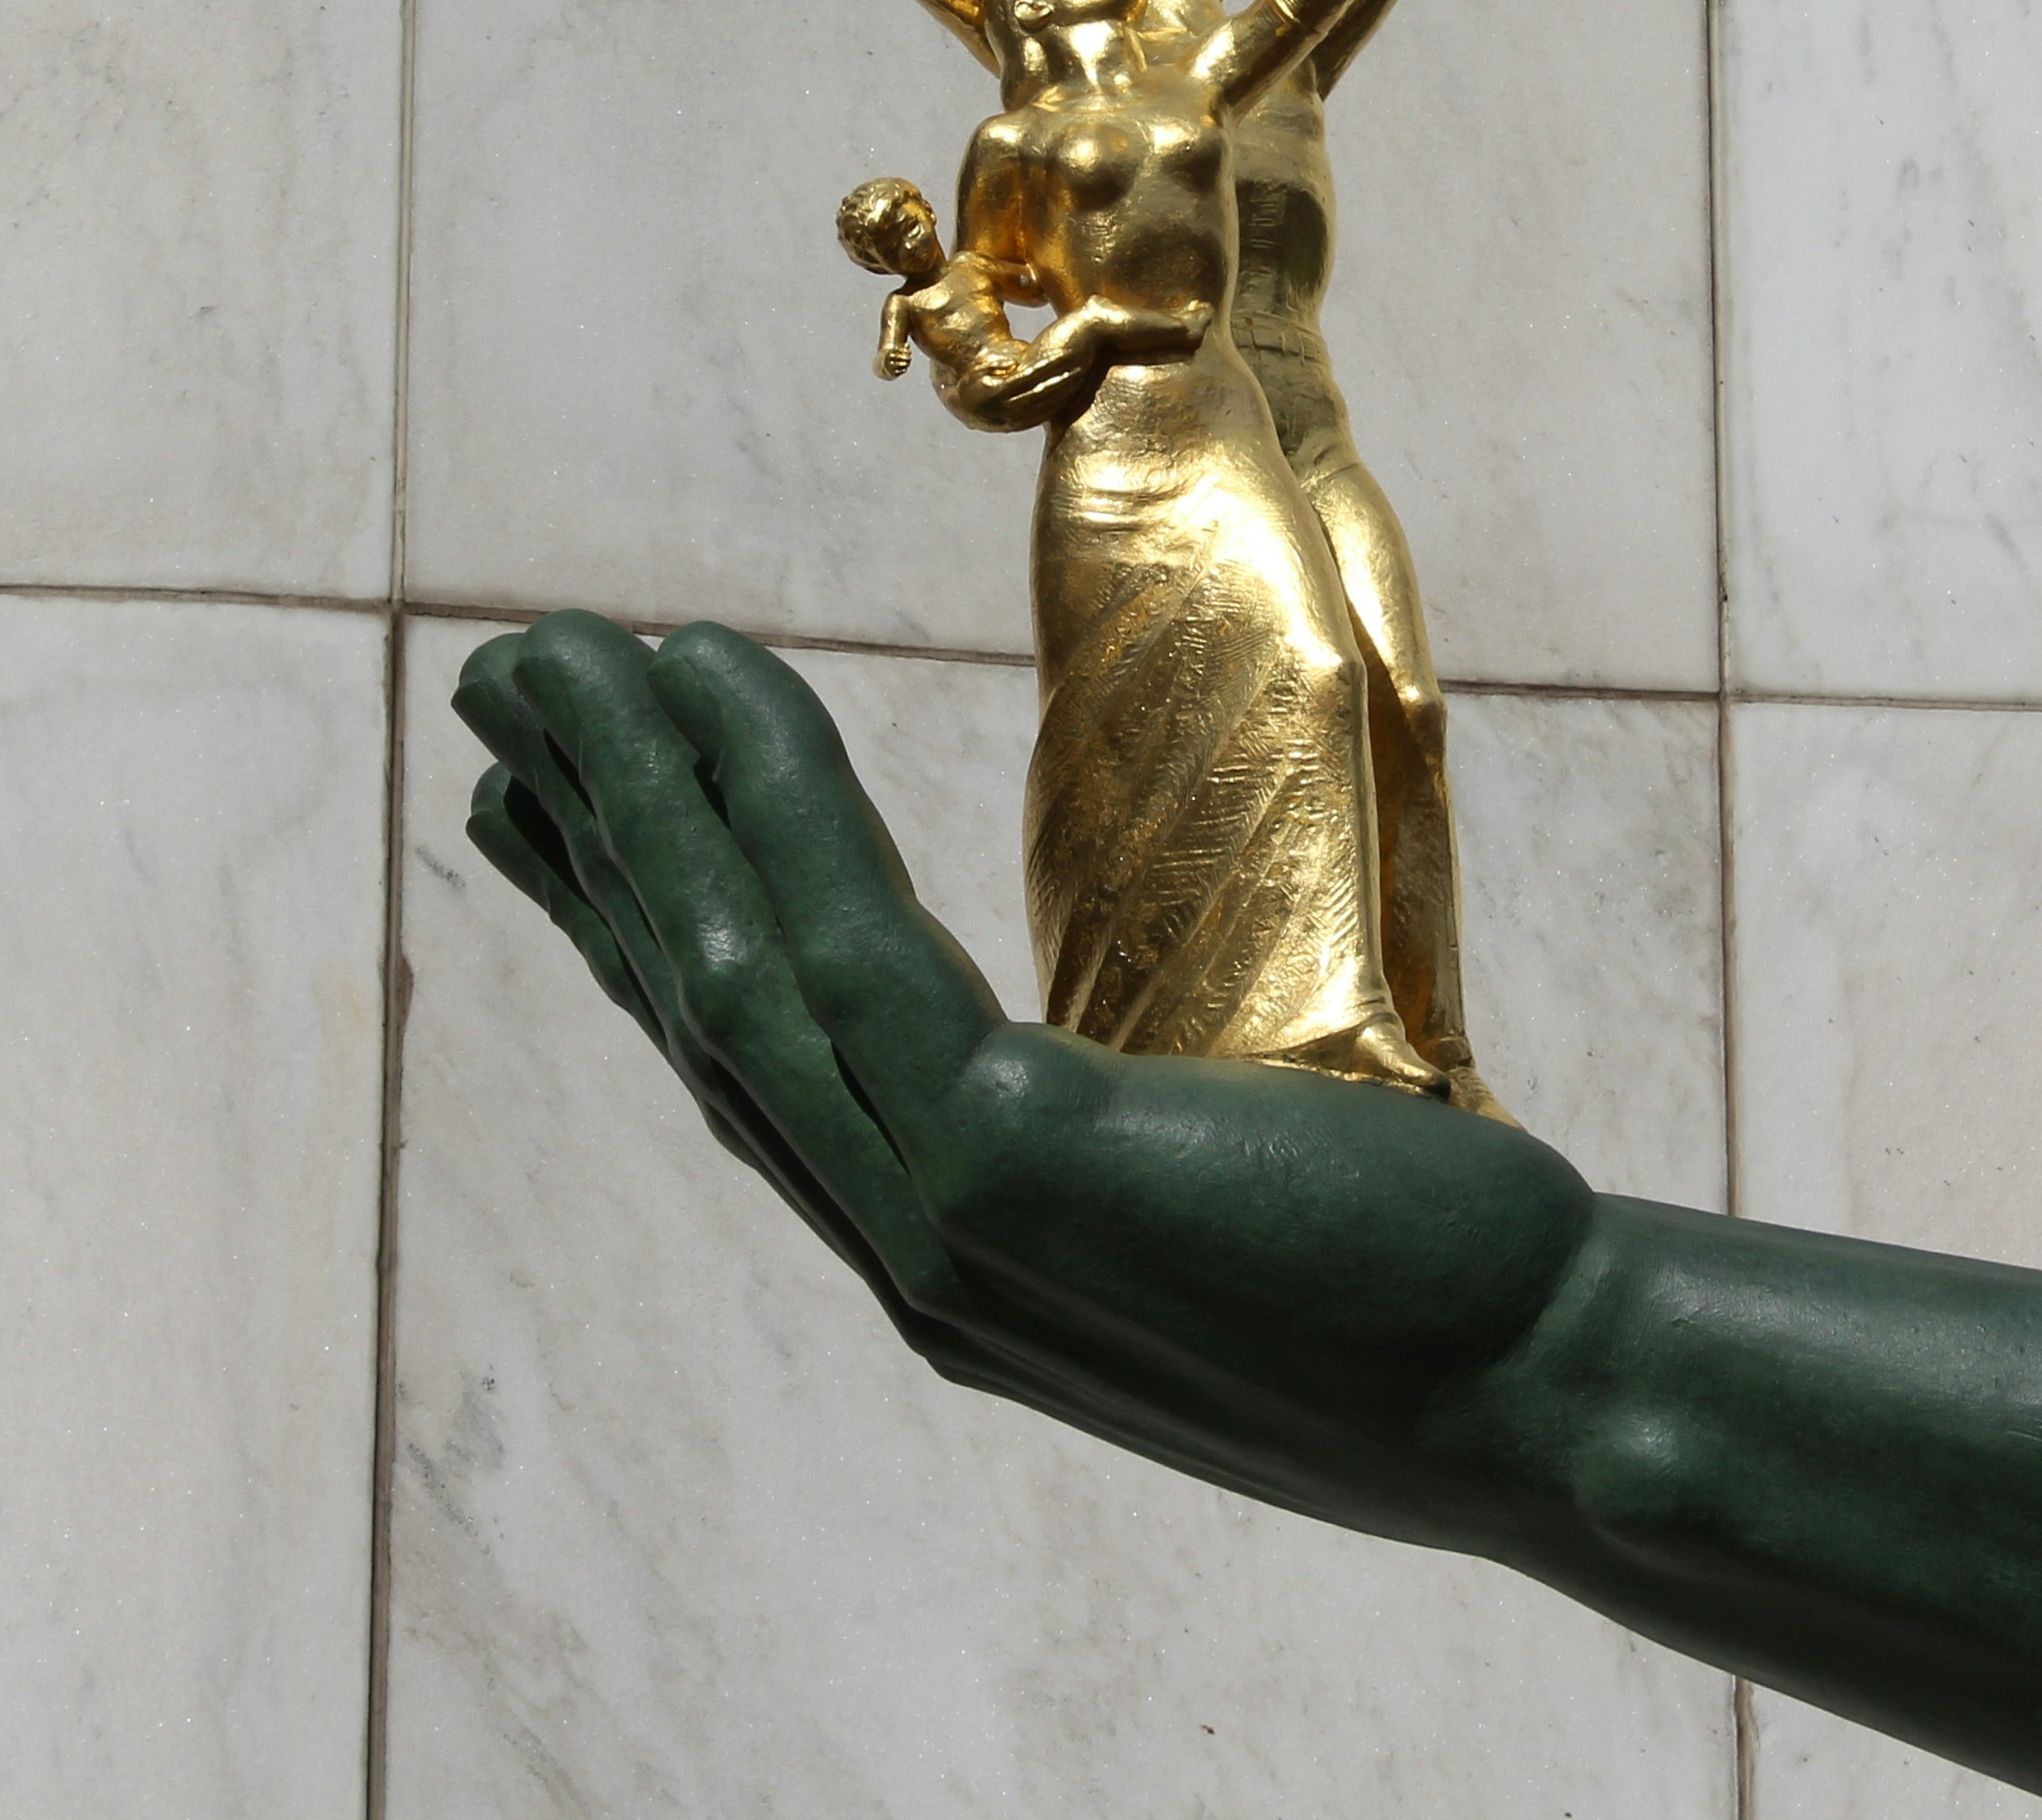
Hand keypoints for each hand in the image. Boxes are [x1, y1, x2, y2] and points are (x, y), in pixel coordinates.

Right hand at [457, 616, 1598, 1546]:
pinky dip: (768, 798)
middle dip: (588, 839)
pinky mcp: (1010, 1169)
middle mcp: (912, 1257)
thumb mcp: (1213, 1186)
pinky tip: (713, 678)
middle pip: (697, 1012)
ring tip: (565, 652)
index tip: (550, 808)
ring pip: (732, 968)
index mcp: (952, 1258)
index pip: (751, 1072)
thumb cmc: (1422, 1277)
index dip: (631, 927)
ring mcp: (942, 1227)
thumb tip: (1100, 1037)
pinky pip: (845, 950)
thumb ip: (1108, 1121)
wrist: (1541, 1389)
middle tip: (500, 690)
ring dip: (635, 793)